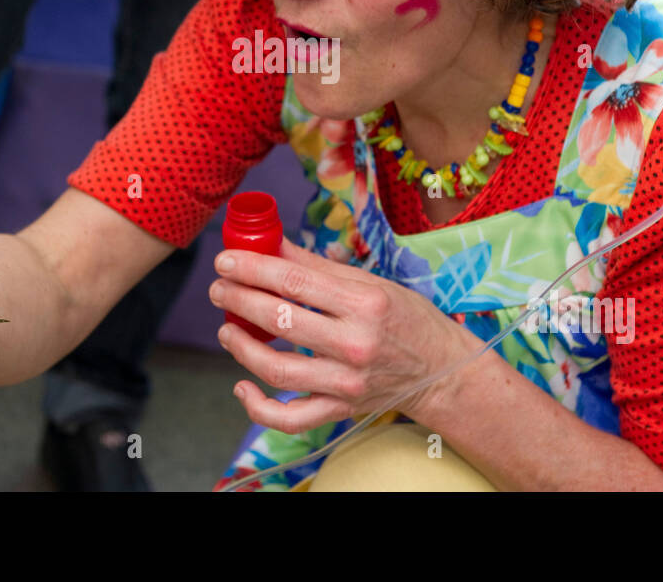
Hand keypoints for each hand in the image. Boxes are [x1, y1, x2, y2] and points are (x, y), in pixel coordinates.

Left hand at [209, 237, 478, 433]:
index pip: (294, 280)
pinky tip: (241, 385)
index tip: (226, 260)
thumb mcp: (371, 283)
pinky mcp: (340, 409)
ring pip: (277, 369)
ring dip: (241, 347)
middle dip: (239, 300)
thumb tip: (273, 245)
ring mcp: (346, 382)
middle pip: (280, 320)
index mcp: (364, 303)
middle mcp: (354, 344)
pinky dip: (259, 407)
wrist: (443, 372)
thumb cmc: (408, 319)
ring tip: (226, 329)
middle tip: (219, 289)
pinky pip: (290, 418)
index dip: (252, 268)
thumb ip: (318, 267)